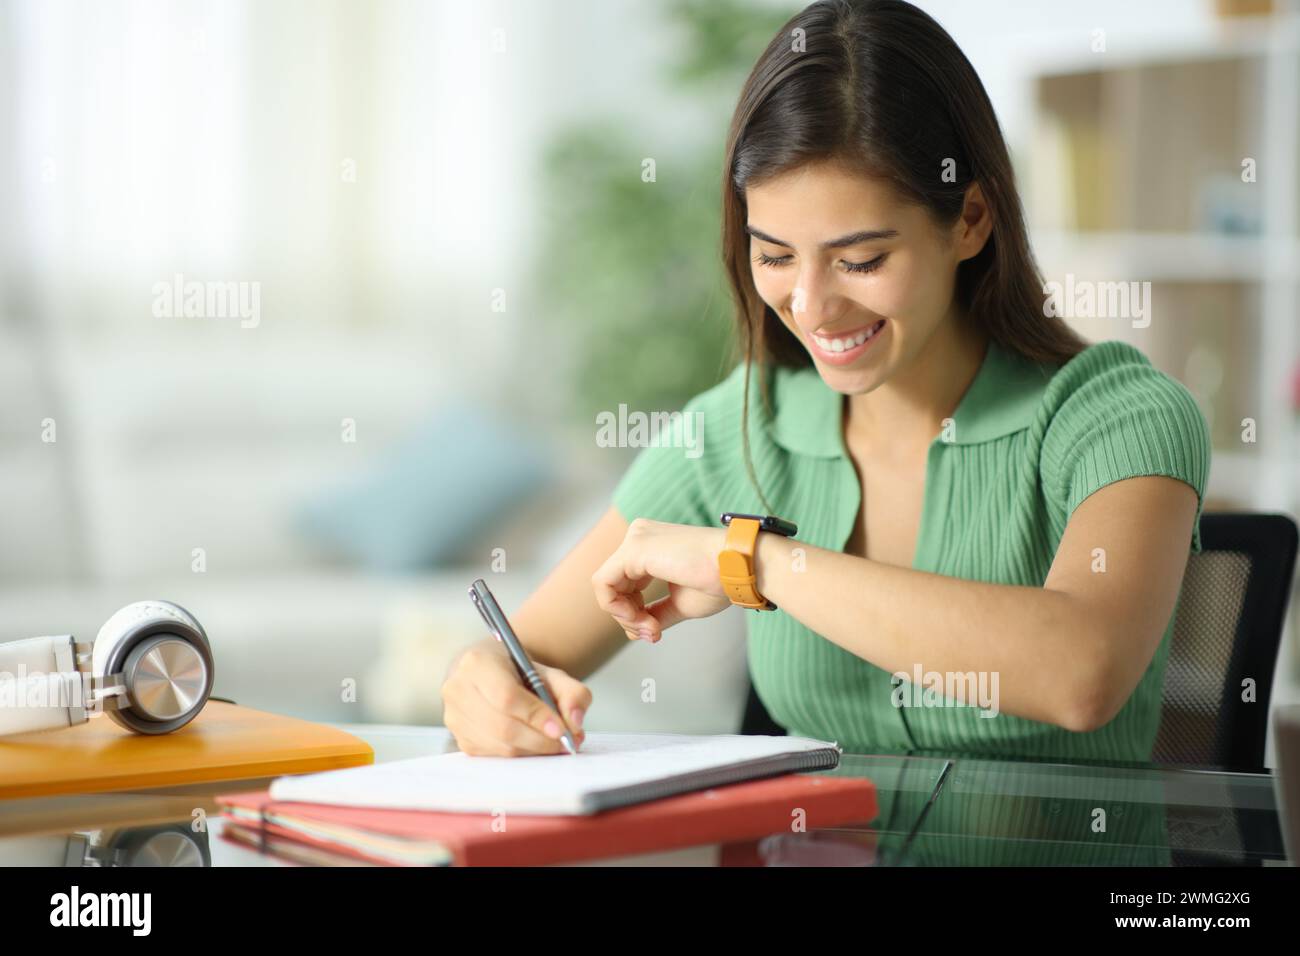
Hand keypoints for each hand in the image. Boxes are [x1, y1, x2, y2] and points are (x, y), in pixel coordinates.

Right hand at [440, 640, 589, 756]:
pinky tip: (535, 745)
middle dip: (540, 739)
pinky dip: (520, 754)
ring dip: (533, 750)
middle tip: (566, 742)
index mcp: (477, 663)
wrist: (492, 672)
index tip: (561, 729)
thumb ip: (572, 693)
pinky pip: (494, 755)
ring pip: (499, 745)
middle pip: (502, 726)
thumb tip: (575, 722)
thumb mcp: (550, 673)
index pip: (506, 696)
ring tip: (556, 744)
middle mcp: (458, 689)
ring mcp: (455, 717)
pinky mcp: (460, 739)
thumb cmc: (519, 672)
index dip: (535, 716)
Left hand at [591, 517, 730, 642]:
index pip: (624, 584)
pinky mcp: (633, 549)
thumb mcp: (679, 602)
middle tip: (653, 633)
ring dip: (624, 616)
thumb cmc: (719, 580)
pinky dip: (617, 609)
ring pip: (605, 586)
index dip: (634, 614)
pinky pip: (604, 584)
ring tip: (651, 628)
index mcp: (650, 545)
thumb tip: (635, 632)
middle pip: (613, 586)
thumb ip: (654, 613)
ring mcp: (635, 539)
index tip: (656, 632)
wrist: (740, 566)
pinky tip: (640, 619)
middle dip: (629, 617)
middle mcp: (639, 536)